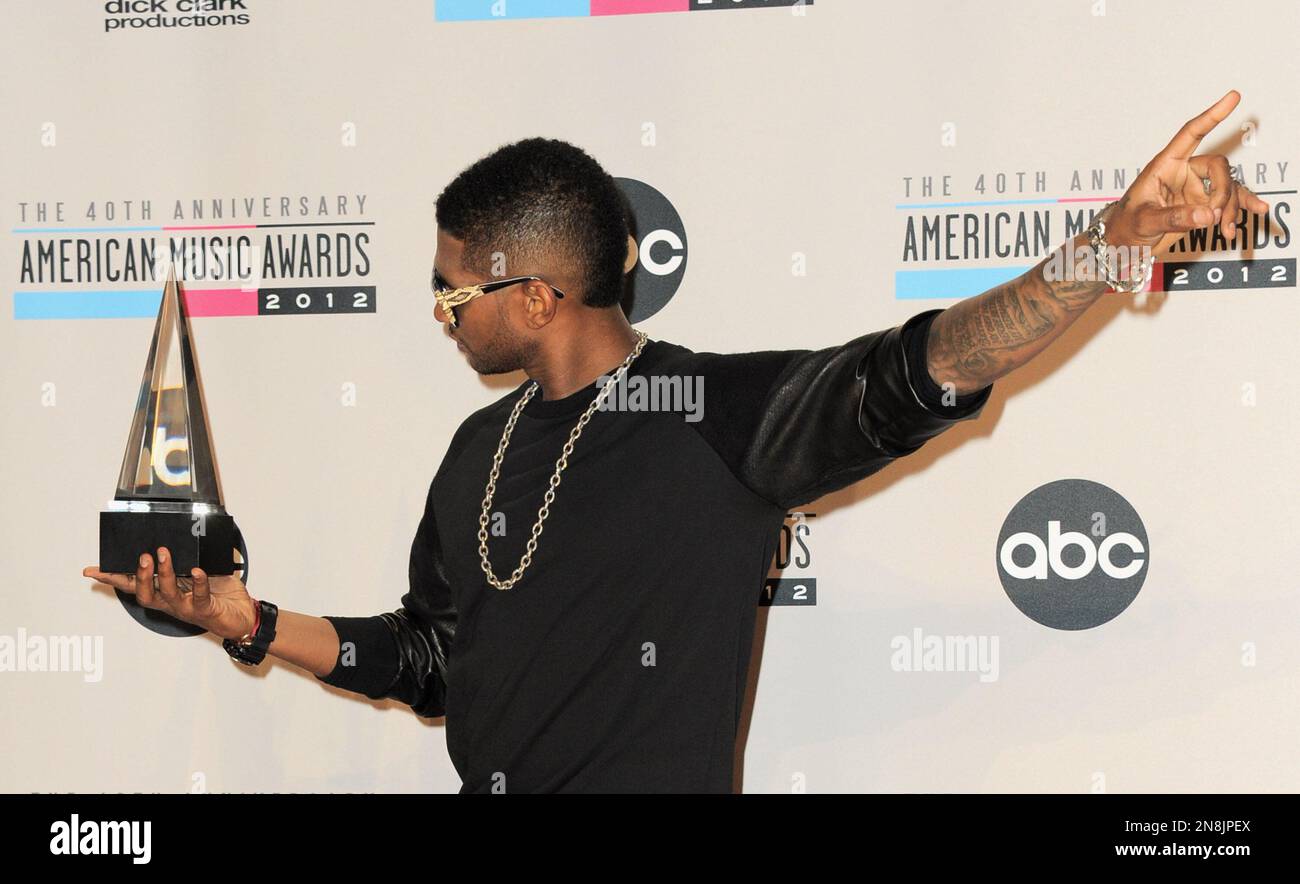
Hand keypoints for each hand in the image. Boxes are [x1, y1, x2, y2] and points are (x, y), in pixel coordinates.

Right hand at [83, 547, 255, 639]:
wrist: (243, 616)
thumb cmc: (220, 594)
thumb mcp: (199, 571)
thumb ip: (187, 559)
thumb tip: (177, 537)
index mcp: (164, 592)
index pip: (133, 585)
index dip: (113, 578)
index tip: (92, 570)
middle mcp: (171, 602)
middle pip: (144, 593)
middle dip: (139, 575)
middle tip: (141, 556)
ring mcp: (187, 607)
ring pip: (166, 594)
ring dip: (163, 573)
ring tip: (163, 554)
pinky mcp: (205, 610)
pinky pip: (199, 597)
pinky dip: (198, 583)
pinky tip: (198, 571)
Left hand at [1103, 90, 1269, 257]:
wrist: (1124, 244)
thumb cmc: (1126, 226)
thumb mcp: (1145, 221)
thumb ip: (1174, 217)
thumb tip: (1208, 214)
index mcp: (1165, 166)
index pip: (1190, 134)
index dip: (1212, 115)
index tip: (1233, 96)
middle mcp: (1183, 173)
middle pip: (1218, 167)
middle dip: (1222, 191)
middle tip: (1215, 215)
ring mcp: (1195, 189)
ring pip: (1227, 187)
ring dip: (1232, 206)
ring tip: (1227, 228)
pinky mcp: (1203, 205)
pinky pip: (1229, 201)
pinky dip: (1240, 208)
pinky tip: (1257, 212)